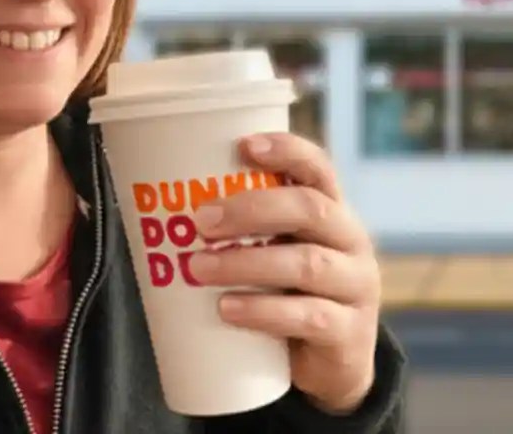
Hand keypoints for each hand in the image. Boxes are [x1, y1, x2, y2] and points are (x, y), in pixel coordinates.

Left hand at [188, 132, 381, 414]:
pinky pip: (308, 317)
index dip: (287, 152)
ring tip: (199, 268)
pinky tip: (228, 309)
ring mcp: (355, 287)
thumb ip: (244, 233)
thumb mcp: (278, 256)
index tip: (244, 145)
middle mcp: (350, 242)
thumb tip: (157, 210)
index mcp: (331, 213)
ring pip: (306, 264)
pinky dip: (263, 311)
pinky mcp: (347, 333)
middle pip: (311, 210)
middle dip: (253, 209)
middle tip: (201, 220)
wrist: (333, 366)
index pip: (318, 169)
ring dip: (247, 263)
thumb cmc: (291, 297)